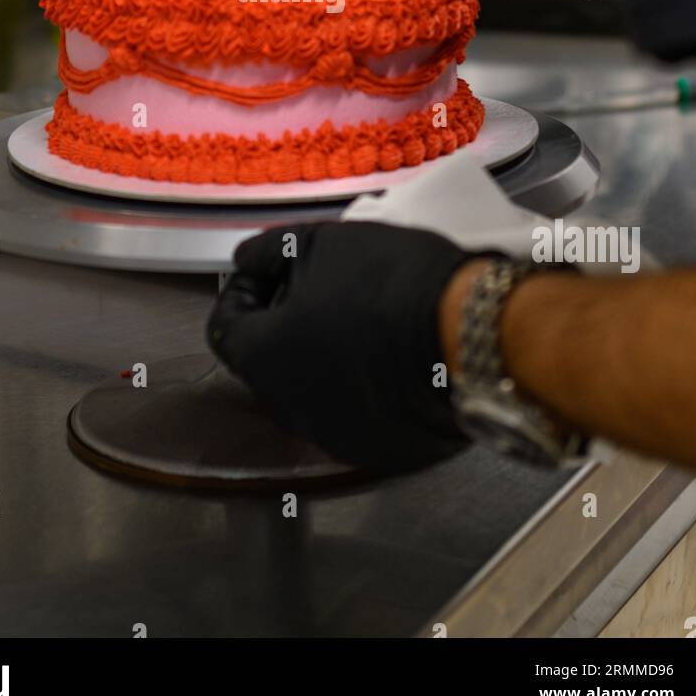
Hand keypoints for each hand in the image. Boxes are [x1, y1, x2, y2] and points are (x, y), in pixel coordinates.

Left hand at [207, 221, 478, 473]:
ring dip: (320, 357)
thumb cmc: (390, 282)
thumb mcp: (322, 243)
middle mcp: (288, 410)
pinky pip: (354, 415)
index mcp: (263, 359)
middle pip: (266, 362)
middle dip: (282, 324)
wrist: (470, 331)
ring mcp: (335, 438)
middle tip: (318, 288)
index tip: (267, 272)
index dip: (242, 293)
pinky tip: (387, 354)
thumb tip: (246, 258)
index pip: (225, 328)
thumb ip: (270, 251)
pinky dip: (358, 386)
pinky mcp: (380, 452)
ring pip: (309, 392)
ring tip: (358, 318)